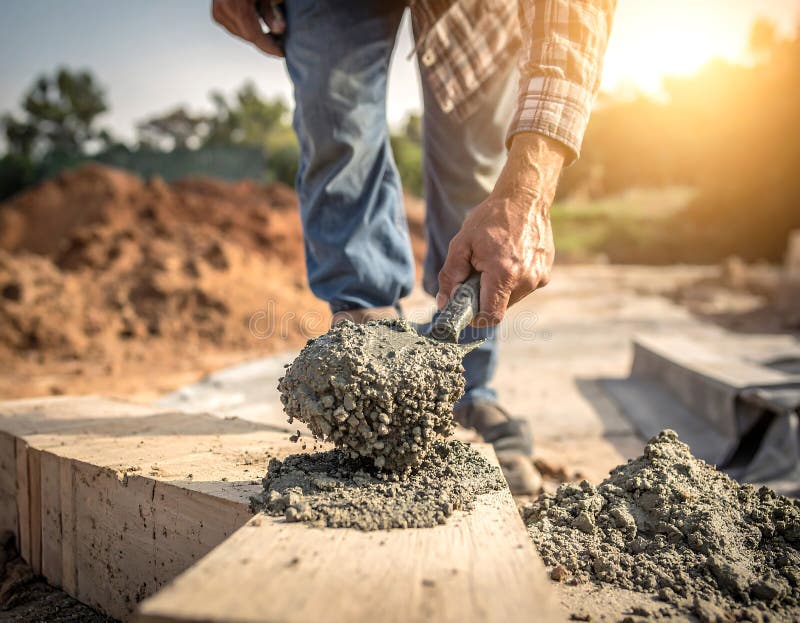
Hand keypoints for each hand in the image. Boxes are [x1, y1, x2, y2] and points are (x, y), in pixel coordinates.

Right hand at [211, 0, 285, 56]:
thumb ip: (272, 11)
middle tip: (282, 45)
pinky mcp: (216, 13)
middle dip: (266, 43)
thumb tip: (279, 31)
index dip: (270, 47)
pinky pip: (235, 28)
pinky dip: (248, 29)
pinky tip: (261, 29)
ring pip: (241, 34)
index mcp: (236, 7)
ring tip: (274, 38)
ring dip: (257, 37)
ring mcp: (218, 12)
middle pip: (248, 36)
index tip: (283, 53)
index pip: (255, 36)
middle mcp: (223, 11)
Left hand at [437, 134, 564, 325]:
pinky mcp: (546, 273)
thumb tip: (443, 304)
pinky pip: (524, 287)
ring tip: (495, 262)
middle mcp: (526, 280)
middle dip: (485, 297)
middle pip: (500, 307)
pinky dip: (513, 280)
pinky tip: (509, 258)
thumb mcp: (462, 244)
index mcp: (503, 274)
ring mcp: (539, 278)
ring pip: (512, 299)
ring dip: (499, 288)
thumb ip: (450, 276)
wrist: (525, 198)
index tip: (466, 306)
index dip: (475, 317)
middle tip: (478, 274)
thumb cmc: (490, 218)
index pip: (490, 316)